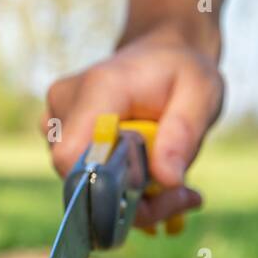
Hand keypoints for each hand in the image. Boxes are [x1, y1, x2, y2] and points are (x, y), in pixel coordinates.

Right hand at [42, 23, 223, 228]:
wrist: (160, 57)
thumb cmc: (181, 72)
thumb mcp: (202, 93)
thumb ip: (185, 133)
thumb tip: (168, 180)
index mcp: (99, 87)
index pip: (71, 155)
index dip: (106, 189)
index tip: (164, 190)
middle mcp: (65, 103)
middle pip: (80, 179)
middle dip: (132, 200)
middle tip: (182, 193)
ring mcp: (55, 121)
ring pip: (82, 186)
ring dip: (129, 197)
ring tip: (168, 177)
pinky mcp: (58, 138)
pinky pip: (82, 180)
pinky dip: (118, 190)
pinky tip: (147, 174)